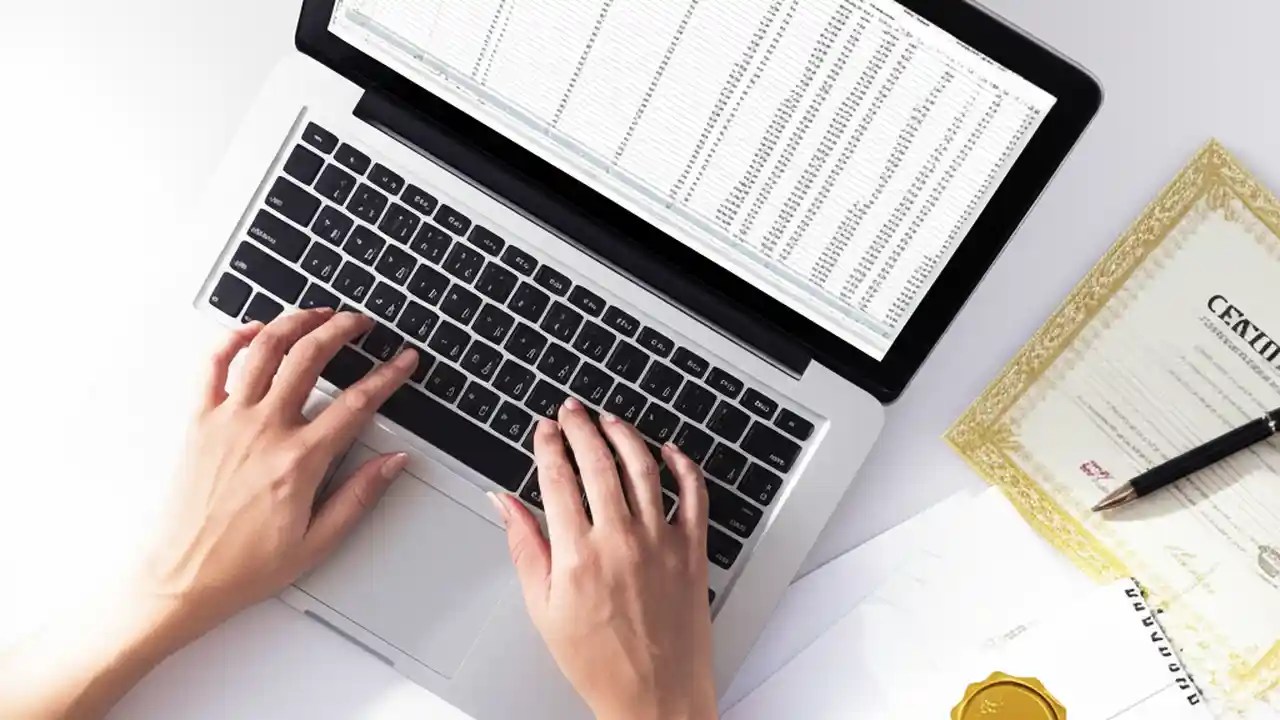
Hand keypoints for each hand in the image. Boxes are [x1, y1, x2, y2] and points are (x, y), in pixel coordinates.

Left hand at [0, 309, 419, 719]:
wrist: (183, 578)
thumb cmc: (246, 566)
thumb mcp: (319, 541)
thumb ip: (360, 495)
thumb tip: (394, 461)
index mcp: (300, 461)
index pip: (357, 403)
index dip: (387, 375)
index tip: (403, 361)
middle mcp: (264, 431)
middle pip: (310, 358)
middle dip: (343, 330)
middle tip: (362, 323)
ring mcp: (228, 420)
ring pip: (265, 348)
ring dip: (296, 322)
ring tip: (318, 313)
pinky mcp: (199, 421)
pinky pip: (215, 364)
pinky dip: (236, 338)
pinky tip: (257, 330)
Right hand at [490, 398, 716, 719]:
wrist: (654, 698)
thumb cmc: (598, 662)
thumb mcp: (544, 608)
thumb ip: (524, 547)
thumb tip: (504, 502)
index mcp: (578, 554)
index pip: (558, 479)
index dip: (549, 445)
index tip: (544, 428)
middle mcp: (621, 540)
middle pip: (599, 462)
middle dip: (581, 427)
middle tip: (572, 410)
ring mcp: (661, 542)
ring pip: (644, 467)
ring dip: (625, 435)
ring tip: (610, 419)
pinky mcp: (693, 551)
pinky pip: (694, 495)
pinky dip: (684, 466)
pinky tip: (670, 451)